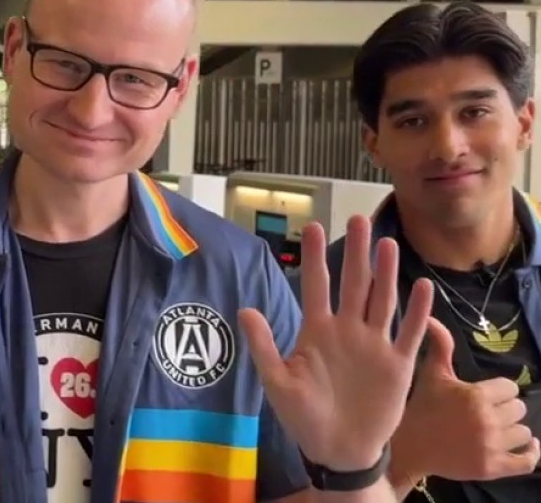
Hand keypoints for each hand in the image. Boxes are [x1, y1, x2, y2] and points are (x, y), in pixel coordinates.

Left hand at [239, 215, 434, 470]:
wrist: (338, 449)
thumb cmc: (304, 415)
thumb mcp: (277, 381)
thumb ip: (263, 345)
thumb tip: (244, 309)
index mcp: (317, 330)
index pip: (317, 285)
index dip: (316, 257)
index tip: (311, 226)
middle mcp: (347, 330)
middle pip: (354, 284)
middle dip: (356, 253)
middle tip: (359, 219)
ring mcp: (374, 345)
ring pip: (382, 301)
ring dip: (386, 273)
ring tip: (387, 243)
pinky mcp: (398, 364)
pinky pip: (409, 333)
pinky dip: (417, 311)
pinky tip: (423, 285)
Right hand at [390, 317, 540, 482]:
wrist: (407, 446)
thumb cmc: (420, 406)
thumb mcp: (430, 373)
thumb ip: (440, 345)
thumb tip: (432, 318)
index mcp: (475, 395)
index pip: (510, 388)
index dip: (499, 390)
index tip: (483, 395)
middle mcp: (487, 420)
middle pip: (519, 409)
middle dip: (505, 409)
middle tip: (486, 413)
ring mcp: (492, 446)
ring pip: (524, 433)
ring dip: (512, 430)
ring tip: (494, 430)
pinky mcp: (493, 468)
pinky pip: (528, 461)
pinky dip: (531, 453)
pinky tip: (527, 446)